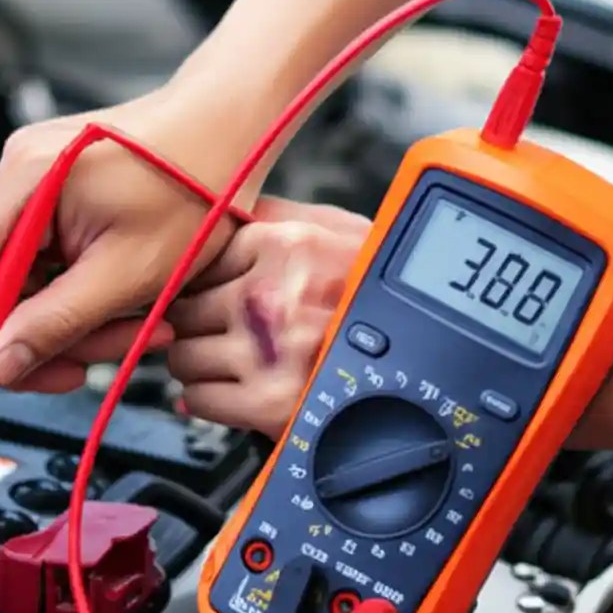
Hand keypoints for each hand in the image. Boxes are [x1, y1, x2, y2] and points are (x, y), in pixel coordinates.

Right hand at [0, 84, 266, 394]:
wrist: (233, 128)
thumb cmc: (198, 182)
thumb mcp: (129, 273)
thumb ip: (56, 323)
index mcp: (27, 179)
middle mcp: (18, 172)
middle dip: (33, 338)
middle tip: (77, 375)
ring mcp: (36, 181)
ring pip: (26, 281)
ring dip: (70, 323)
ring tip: (135, 334)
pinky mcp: (56, 193)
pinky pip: (49, 263)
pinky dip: (80, 297)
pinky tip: (126, 309)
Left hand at [165, 199, 371, 436]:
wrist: (427, 355)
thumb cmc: (378, 289)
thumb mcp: (338, 230)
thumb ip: (278, 214)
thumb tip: (224, 208)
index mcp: (284, 246)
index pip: (199, 256)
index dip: (200, 276)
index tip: (206, 287)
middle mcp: (267, 297)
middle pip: (184, 307)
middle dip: (196, 319)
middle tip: (216, 326)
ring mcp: (263, 353)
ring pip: (184, 355)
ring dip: (199, 361)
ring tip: (227, 357)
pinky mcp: (265, 404)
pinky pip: (200, 399)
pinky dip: (208, 398)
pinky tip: (232, 388)